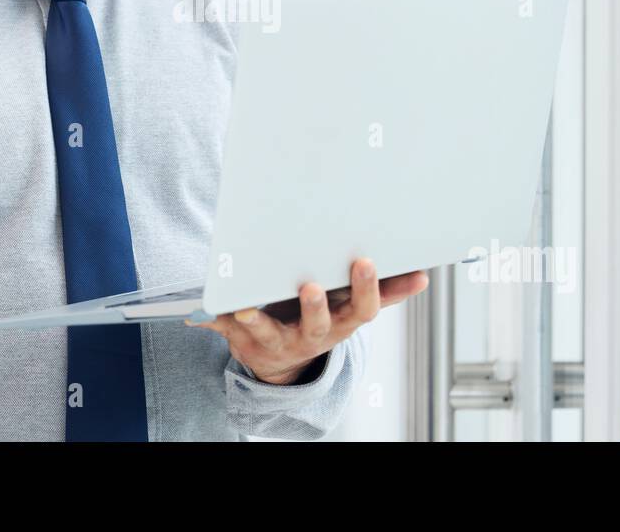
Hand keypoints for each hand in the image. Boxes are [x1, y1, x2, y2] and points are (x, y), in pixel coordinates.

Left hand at [185, 258, 429, 384]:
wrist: (281, 356)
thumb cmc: (320, 316)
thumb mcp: (351, 306)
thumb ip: (385, 291)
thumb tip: (422, 275)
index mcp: (340, 322)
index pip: (361, 309)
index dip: (366, 289)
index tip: (365, 262)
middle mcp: (311, 334)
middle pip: (318, 324)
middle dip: (316, 306)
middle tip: (312, 286)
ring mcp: (276, 338)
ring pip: (268, 331)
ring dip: (257, 320)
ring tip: (243, 309)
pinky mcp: (243, 337)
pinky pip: (224, 329)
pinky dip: (212, 320)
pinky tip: (197, 312)